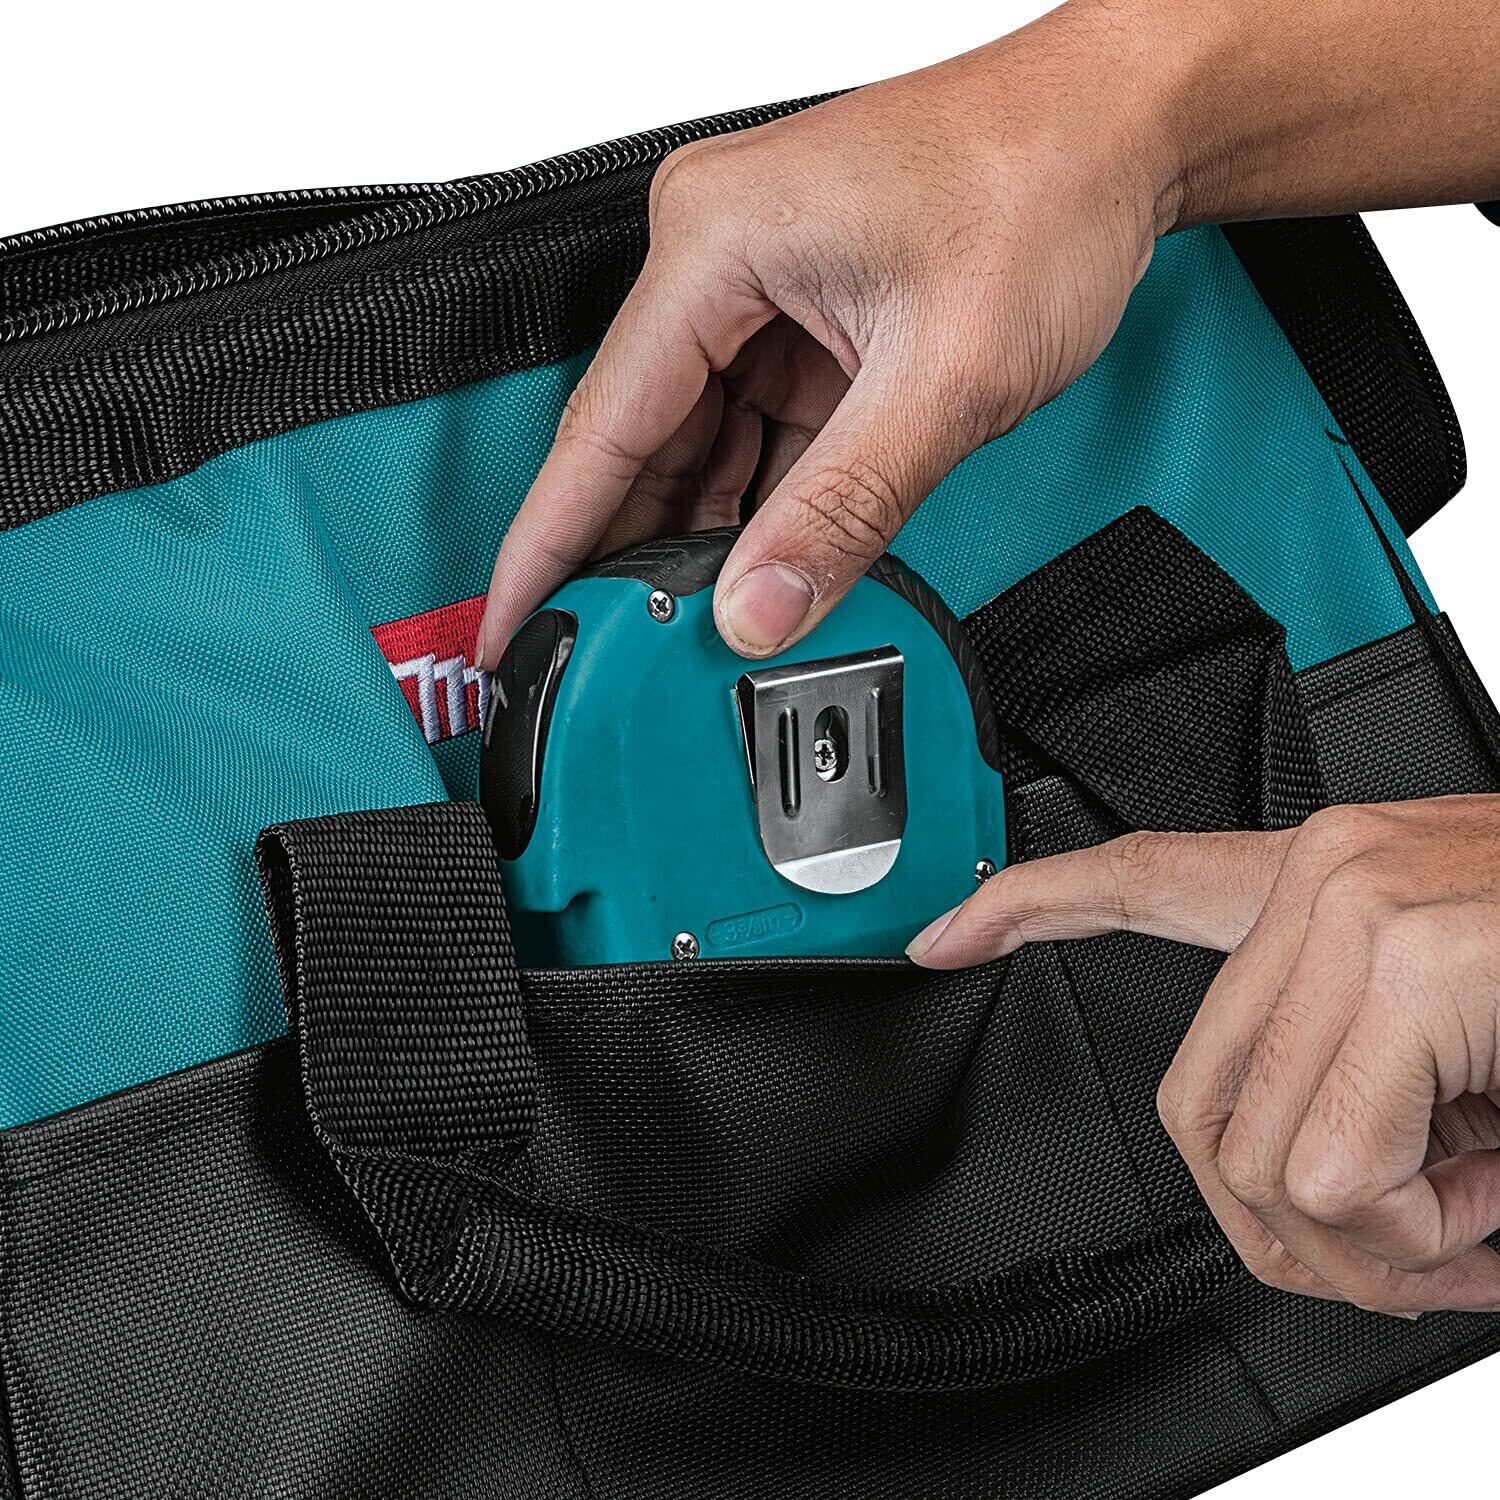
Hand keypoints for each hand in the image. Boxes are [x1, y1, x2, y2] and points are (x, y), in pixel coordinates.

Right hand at [476, 3, 1183, 666]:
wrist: (1123, 130)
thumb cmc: (1044, 184)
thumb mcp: (944, 376)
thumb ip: (843, 509)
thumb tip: (760, 606)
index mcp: (713, 241)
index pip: (599, 423)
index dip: (549, 542)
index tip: (508, 622)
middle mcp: (714, 257)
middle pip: (638, 443)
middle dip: (629, 553)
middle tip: (607, 657)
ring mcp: (753, 290)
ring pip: (694, 447)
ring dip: (699, 536)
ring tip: (684, 627)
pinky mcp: (797, 321)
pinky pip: (750, 433)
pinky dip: (755, 504)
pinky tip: (755, 567)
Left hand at [907, 797, 1499, 1315]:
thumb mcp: (1465, 1037)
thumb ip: (1365, 1085)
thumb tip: (1302, 1199)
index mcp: (1331, 880)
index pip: (1144, 877)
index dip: (1031, 906)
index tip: (946, 933)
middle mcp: (1330, 876)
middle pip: (1197, 1099)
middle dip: (1290, 1220)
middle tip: (1413, 1240)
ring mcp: (1366, 909)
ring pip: (1262, 1149)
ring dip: (1375, 1232)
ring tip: (1479, 1206)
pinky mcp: (1419, 962)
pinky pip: (1337, 1163)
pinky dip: (1416, 1227)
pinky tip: (1494, 1197)